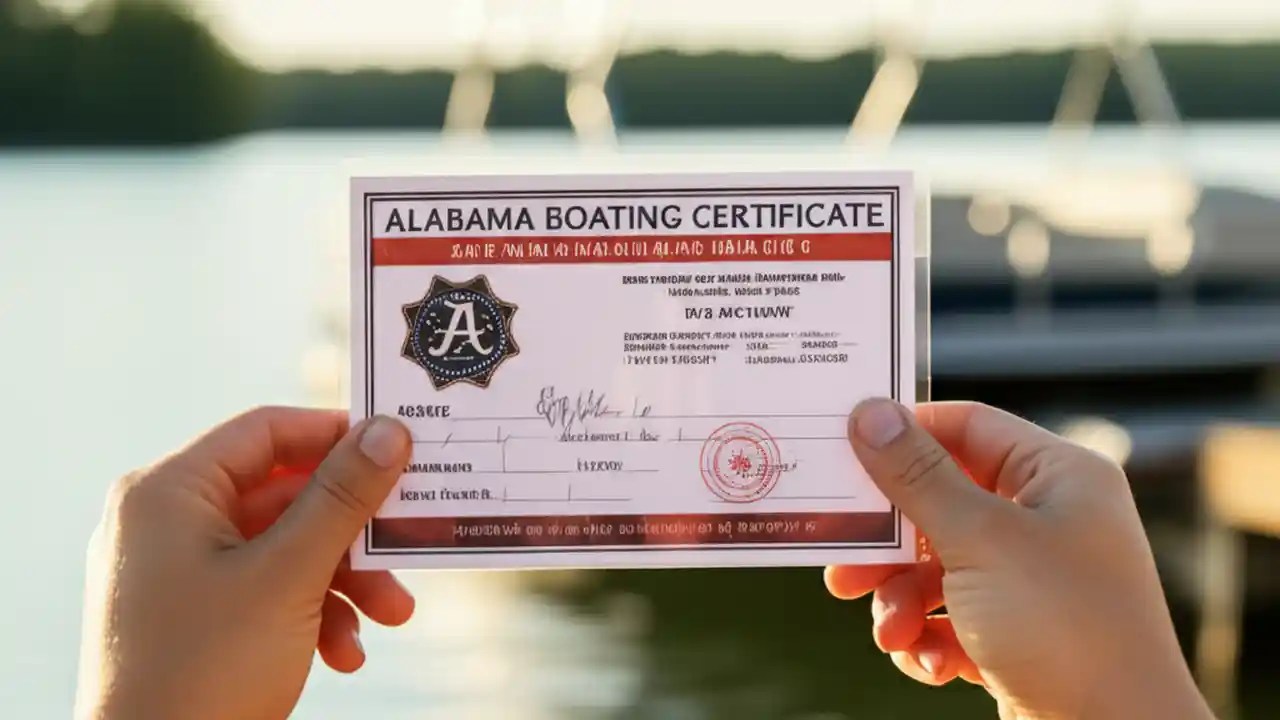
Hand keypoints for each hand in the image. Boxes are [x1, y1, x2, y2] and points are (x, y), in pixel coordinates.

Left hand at [75, 408, 414, 719]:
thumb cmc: (204, 671)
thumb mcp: (289, 576)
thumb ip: (342, 498)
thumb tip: (389, 430)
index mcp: (168, 492)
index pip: (266, 431)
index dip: (336, 435)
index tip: (397, 451)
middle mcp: (166, 522)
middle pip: (284, 496)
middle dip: (352, 534)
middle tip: (406, 548)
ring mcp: (176, 572)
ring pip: (284, 548)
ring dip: (344, 581)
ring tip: (389, 617)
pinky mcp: (192, 616)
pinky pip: (266, 590)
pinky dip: (312, 613)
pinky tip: (343, 653)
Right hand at [825, 400, 1212, 719]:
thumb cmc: (1067, 630)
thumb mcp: (980, 542)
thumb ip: (917, 477)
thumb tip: (870, 411)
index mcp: (1060, 477)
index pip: (968, 426)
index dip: (906, 435)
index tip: (846, 448)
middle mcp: (1050, 521)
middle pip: (941, 502)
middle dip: (890, 543)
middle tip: (842, 560)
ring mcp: (1034, 580)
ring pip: (937, 568)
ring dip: (902, 602)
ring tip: (892, 633)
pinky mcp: (1018, 634)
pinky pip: (951, 618)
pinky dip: (930, 639)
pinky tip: (932, 665)